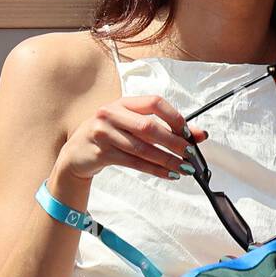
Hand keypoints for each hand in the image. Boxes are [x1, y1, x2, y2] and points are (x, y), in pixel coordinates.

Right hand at [51, 95, 207, 184]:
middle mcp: (111, 114)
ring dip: (167, 160)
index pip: (154, 102)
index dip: (174, 116)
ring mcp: (103, 133)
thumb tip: (199, 134)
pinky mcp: (100, 153)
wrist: (76, 154)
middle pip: (149, 127)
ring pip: (142, 148)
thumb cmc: (110, 135)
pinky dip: (154, 169)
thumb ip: (163, 127)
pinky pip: (133, 163)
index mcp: (124, 103)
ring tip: (184, 168)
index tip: (188, 132)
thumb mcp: (132, 125)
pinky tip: (168, 174)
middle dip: (174, 142)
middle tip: (191, 154)